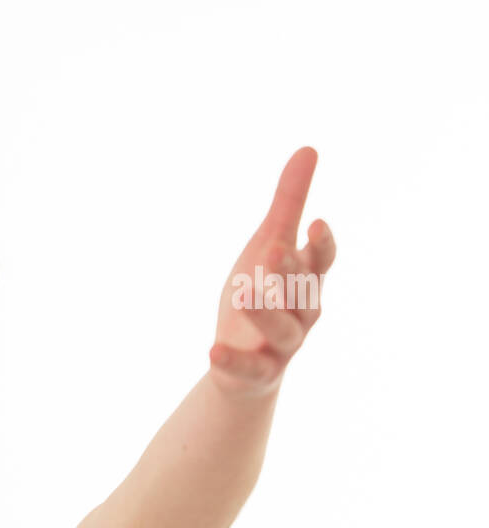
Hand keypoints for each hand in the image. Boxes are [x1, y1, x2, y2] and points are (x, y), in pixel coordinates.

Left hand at [208, 147, 335, 398]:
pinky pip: (250, 368)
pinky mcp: (257, 372)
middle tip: (273, 250)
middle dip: (290, 272)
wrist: (243, 363)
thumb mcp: (268, 245)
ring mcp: (282, 345)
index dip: (321, 245)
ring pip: (283, 329)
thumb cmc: (261, 294)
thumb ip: (288, 203)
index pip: (321, 262)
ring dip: (265, 311)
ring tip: (243, 293)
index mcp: (305, 281)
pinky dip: (234, 360)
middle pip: (303, 292)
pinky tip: (213, 349)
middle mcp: (301, 313)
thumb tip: (308, 149)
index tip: (316, 223)